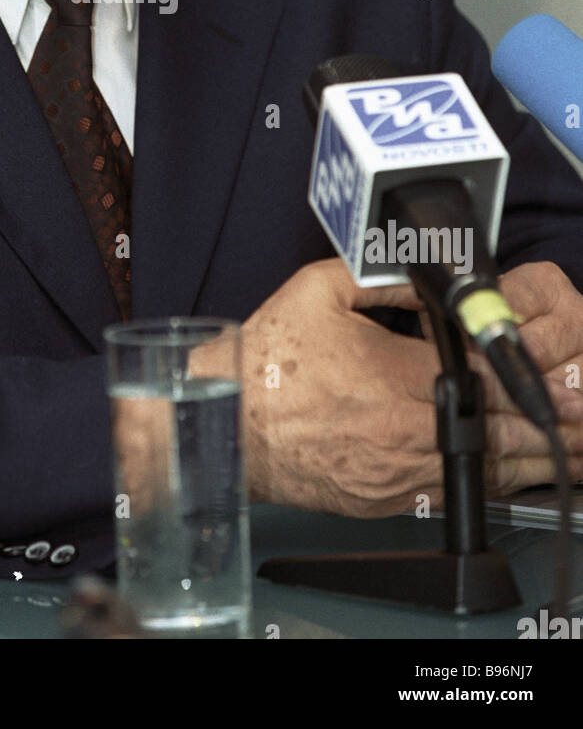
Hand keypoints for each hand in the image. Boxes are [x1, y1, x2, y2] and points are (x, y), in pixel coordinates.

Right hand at [230, 257, 582, 517]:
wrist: (228, 424)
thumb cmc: (269, 361)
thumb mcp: (322, 290)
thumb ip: (385, 278)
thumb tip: (429, 279)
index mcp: (393, 377)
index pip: (481, 376)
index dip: (527, 373)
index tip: (557, 368)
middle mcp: (403, 431)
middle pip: (498, 429)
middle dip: (545, 419)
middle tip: (577, 407)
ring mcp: (398, 473)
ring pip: (484, 467)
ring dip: (530, 454)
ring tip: (563, 441)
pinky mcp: (388, 499)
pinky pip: (453, 488)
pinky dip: (490, 476)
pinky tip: (513, 464)